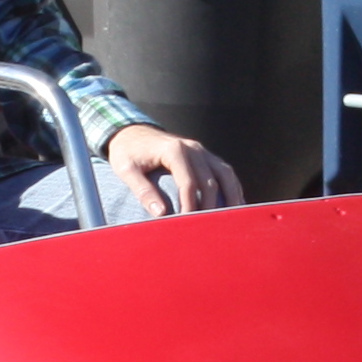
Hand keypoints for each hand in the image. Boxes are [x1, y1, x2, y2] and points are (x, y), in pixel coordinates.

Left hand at [107, 125, 240, 216]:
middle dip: (209, 207)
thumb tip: (161, 213)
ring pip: (224, 174)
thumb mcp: (126, 170)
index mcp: (174, 150)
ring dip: (230, 197)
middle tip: (206, 229)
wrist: (131, 132)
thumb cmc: (127, 152)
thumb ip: (143, 190)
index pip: (188, 183)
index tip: (187, 225)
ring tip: (229, 220)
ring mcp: (201, 151)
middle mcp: (192, 148)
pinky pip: (224, 171)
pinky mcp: (205, 155)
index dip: (190, 205)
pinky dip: (232, 188)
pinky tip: (234, 205)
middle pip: (209, 182)